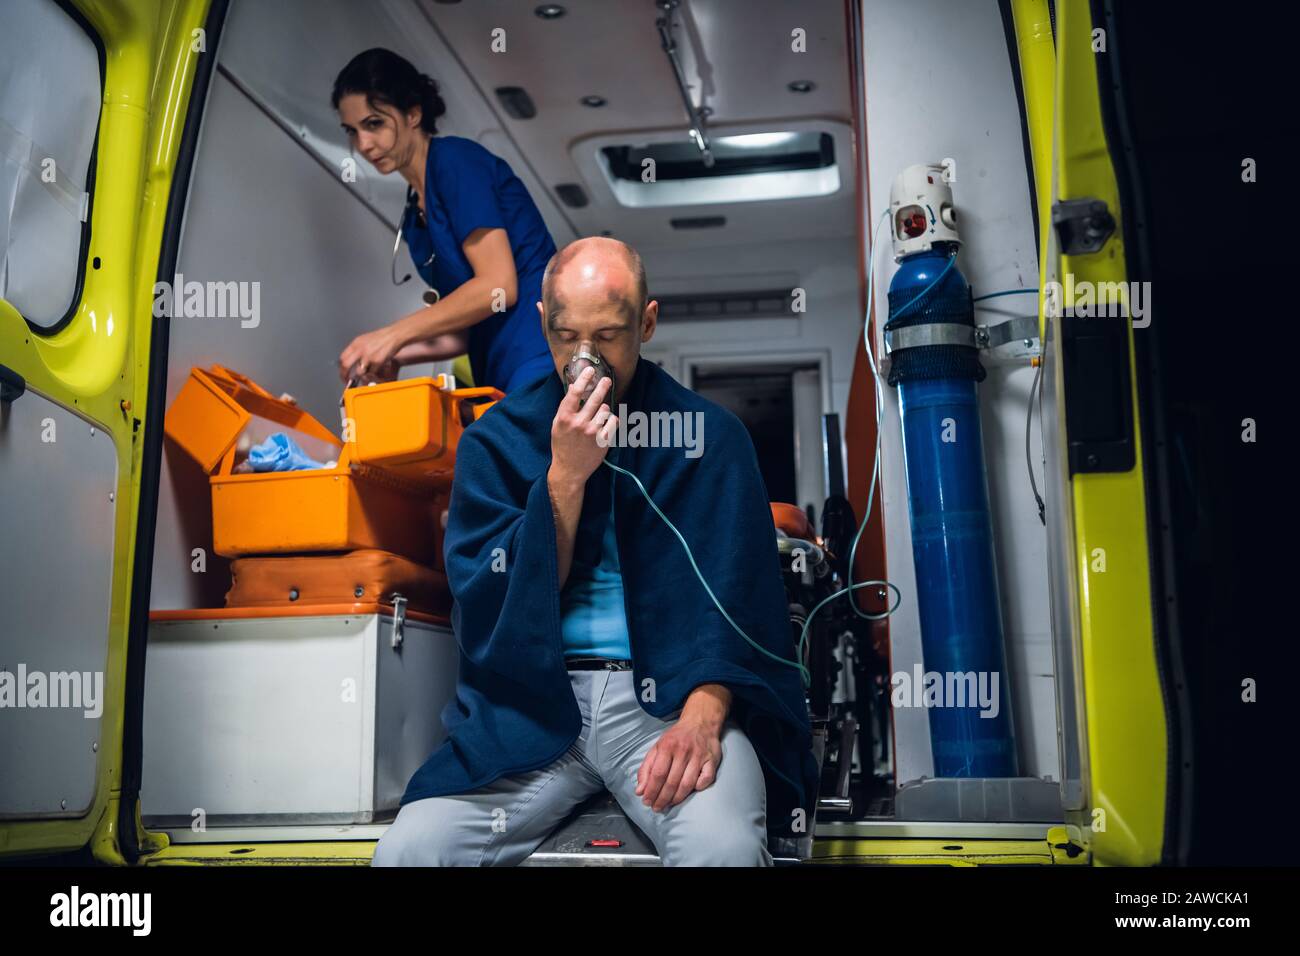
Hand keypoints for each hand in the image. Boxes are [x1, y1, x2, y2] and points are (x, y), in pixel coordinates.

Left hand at [339, 327, 403, 382]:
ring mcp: (368, 356)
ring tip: (367, 374)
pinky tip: (377, 370)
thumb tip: (352, 360)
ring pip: (359, 372)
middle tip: (348, 381)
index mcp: (356, 343)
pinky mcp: (377, 361)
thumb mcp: (365, 340)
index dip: (341, 368)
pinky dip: (374, 374)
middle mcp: (360, 349)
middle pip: (346, 365)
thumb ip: (358, 350)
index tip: (343, 374)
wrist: (395, 335)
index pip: (342, 358)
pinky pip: (372, 373)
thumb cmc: (383, 338)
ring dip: (362, 376)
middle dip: (345, 376)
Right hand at [550, 367, 616, 484]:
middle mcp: (578, 423)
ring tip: (598, 417)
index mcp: (564, 418)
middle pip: (594, 398)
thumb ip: (566, 407)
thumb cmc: (562, 446)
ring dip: (603, 410)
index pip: (575, 393)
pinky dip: (611, 421)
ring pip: (605, 409)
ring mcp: (592, 432)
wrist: (569, 470)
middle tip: (607, 380)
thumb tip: (575, 387)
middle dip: (602, 386)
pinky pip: (613, 422)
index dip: (584, 379)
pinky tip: (605, 425)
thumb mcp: (557, 425)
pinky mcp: (603, 440)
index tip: (590, 370)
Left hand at [635, 715, 722, 812]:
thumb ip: (646, 769)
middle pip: (672, 781)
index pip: (658, 774)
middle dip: (662, 798)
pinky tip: (690, 792)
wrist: (700, 721)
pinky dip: (698, 788)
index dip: (651, 791)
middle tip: (657, 808)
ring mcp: (699, 756)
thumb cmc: (676, 738)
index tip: (647, 802)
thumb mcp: (657, 747)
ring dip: (677, 798)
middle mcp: (683, 751)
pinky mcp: (712, 760)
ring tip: (669, 805)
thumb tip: (639, 791)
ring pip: (687, 784)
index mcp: (667, 746)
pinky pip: (706, 779)